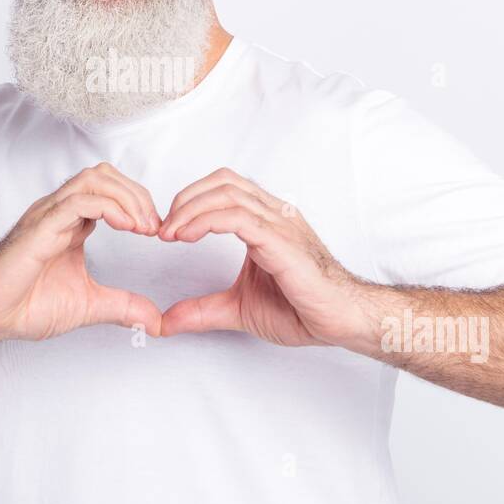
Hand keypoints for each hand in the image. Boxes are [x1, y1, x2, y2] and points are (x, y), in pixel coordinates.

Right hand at [0, 163, 163, 341]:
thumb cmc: (24, 304)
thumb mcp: (89, 305)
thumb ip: (123, 307)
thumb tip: (156, 321)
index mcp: (70, 223)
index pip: (110, 190)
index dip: (138, 203)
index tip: (156, 231)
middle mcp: (59, 212)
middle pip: (105, 175)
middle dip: (137, 194)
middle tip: (154, 226)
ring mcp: (49, 216)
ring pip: (93, 179)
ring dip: (126, 197)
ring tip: (143, 225)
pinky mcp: (40, 228)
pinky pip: (77, 201)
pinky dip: (109, 207)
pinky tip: (126, 227)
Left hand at [158, 168, 362, 347]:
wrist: (340, 321)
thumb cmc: (303, 309)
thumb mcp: (238, 308)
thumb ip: (203, 310)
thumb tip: (166, 320)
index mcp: (267, 221)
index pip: (224, 187)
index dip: (191, 200)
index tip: (169, 229)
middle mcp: (274, 214)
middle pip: (223, 182)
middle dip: (186, 199)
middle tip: (164, 229)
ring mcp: (280, 224)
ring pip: (227, 193)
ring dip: (190, 209)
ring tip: (170, 233)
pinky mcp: (280, 241)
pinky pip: (238, 218)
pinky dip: (205, 221)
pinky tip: (188, 236)